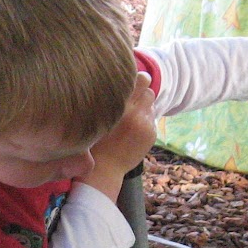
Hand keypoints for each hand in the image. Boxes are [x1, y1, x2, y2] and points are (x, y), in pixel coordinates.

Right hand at [77, 76, 156, 200]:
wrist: (104, 168)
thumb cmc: (94, 139)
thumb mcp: (97, 114)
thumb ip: (110, 97)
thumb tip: (120, 79)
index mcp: (120, 104)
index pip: (140, 80)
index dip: (136, 79)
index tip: (129, 82)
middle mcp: (135, 112)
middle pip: (149, 89)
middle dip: (142, 92)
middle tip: (131, 100)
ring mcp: (146, 124)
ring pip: (151, 104)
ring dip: (144, 107)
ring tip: (130, 117)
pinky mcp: (151, 134)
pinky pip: (152, 118)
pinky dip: (145, 120)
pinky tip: (132, 130)